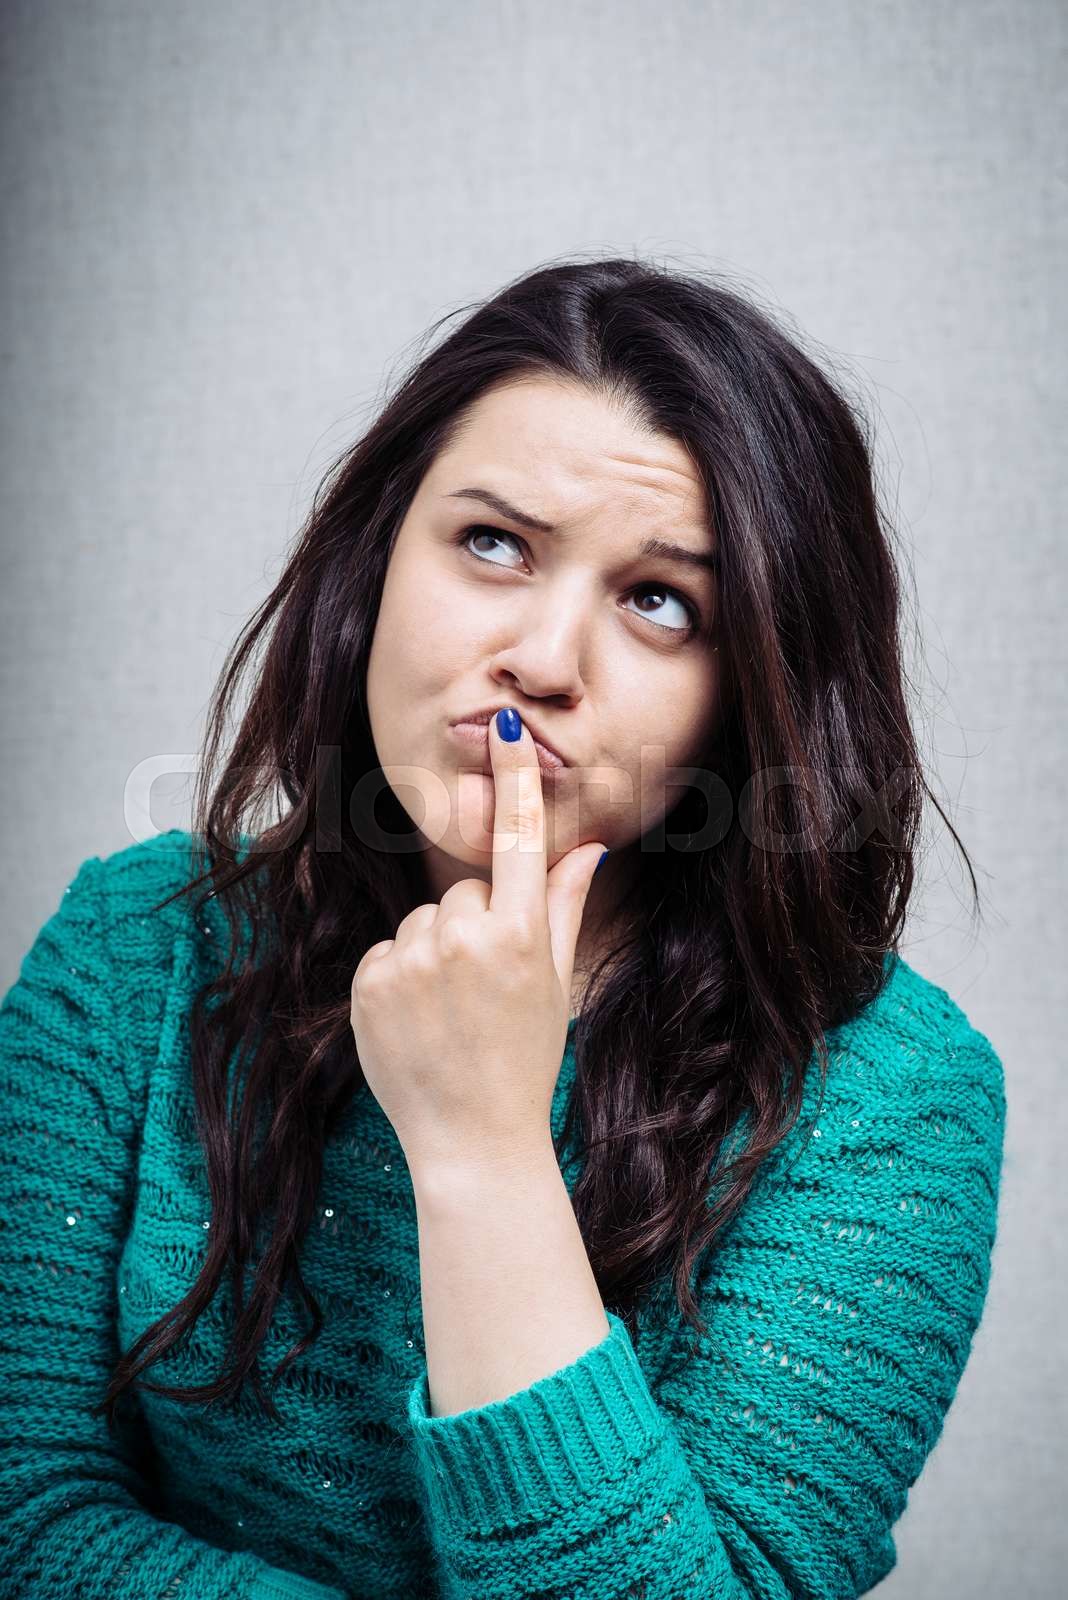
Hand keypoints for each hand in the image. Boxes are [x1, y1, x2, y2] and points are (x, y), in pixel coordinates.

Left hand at [349, 708, 606, 1178]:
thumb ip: (565, 907)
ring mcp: (414, 961)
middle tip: (483, 990)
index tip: (502, 720)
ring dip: (432, 954)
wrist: (472, 1140)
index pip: (517, 835)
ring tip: (449, 1013)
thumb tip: (588, 849)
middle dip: (472, 927)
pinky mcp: (371, 983)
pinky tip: (417, 1023)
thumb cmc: (523, 1060)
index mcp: (522, 933)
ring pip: (421, 922)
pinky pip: (388, 952)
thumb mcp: (555, 983)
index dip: (512, 774)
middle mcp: (467, 938)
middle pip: (461, 893)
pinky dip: (399, 979)